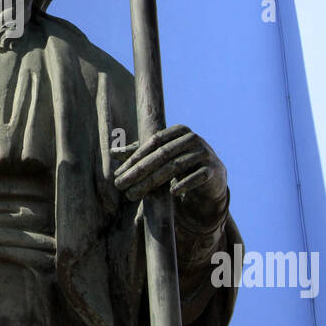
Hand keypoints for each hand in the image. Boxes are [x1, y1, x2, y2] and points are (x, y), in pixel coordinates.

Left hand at [112, 123, 227, 228]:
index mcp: (179, 131)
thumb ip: (139, 152)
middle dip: (138, 171)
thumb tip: (112, 152)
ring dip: (152, 182)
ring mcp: (204, 153)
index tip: (119, 172)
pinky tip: (172, 193)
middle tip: (121, 185)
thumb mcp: (161, 156)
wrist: (211, 178)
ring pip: (175, 166)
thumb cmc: (181, 164)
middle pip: (161, 154)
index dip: (135, 157)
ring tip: (135, 194)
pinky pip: (197, 177)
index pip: (153, 142)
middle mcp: (192, 139)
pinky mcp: (213, 169)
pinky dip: (184, 184)